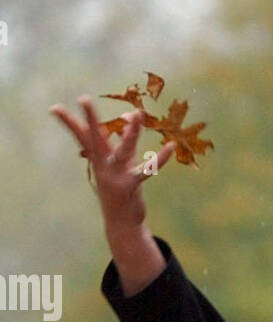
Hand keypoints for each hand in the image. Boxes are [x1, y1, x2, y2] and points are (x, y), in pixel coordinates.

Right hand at [49, 95, 175, 238]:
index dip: (69, 122)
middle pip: (95, 138)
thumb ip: (121, 140)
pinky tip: (170, 147)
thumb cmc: (120, 188)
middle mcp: (103, 165)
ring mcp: (115, 176)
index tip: (54, 108)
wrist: (121, 223)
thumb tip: (127, 118)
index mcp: (98, 158)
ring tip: (136, 113)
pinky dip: (160, 159)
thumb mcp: (118, 163)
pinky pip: (146, 170)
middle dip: (91, 119)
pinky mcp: (130, 186)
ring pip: (123, 150)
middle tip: (83, 98)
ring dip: (131, 132)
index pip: (82, 136)